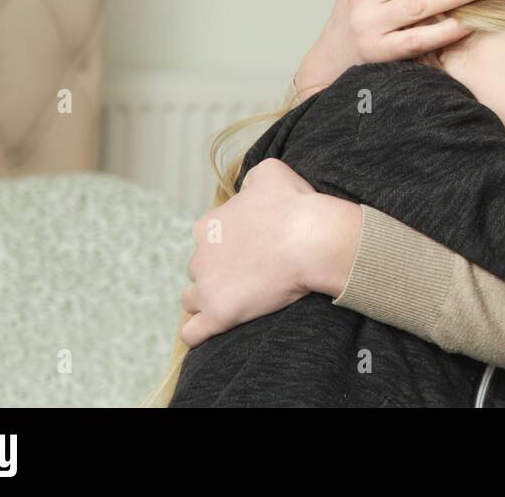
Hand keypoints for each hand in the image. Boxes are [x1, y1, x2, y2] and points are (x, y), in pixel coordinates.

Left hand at [180, 158, 318, 347]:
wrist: (312, 239)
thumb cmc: (295, 205)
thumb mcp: (269, 173)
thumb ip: (250, 181)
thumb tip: (248, 190)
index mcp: (208, 226)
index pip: (205, 241)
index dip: (226, 247)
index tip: (251, 251)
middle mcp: (200, 256)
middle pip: (200, 270)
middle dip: (219, 274)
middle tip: (252, 275)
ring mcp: (207, 287)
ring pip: (192, 300)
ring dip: (210, 301)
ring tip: (238, 302)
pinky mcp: (218, 314)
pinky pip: (192, 333)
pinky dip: (200, 332)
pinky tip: (215, 329)